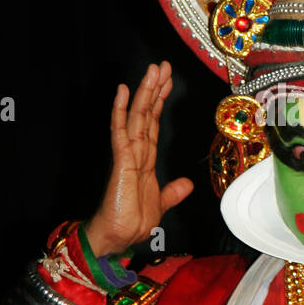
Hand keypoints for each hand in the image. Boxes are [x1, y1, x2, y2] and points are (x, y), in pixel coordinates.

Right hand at [85, 61, 192, 258]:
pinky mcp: (120, 162)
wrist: (116, 239)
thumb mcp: (161, 204)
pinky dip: (121, 111)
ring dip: (144, 92)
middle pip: (146, 114)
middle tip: (161, 65)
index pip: (153, 124)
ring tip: (151, 69)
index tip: (167, 81)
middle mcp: (135, 152)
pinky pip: (121, 131)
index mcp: (145, 160)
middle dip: (154, 89)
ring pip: (136, 116)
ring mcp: (127, 155)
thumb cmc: (131, 222)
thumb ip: (172, 192)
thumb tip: (187, 183)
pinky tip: (122, 91)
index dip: (159, 102)